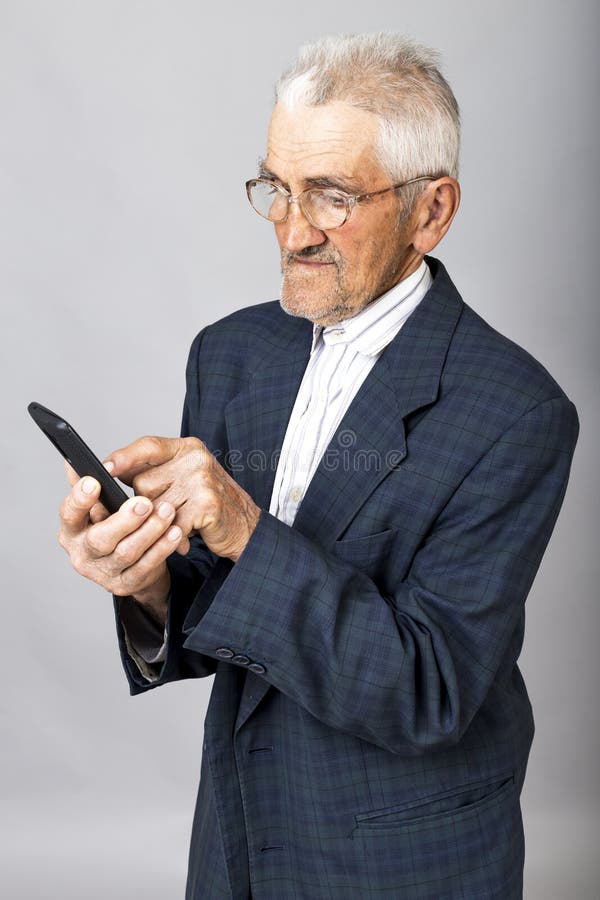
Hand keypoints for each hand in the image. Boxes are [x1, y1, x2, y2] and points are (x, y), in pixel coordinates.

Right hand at [58, 464, 181, 624]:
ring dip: (150, 531)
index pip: (68, 515)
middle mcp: (82, 555)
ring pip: (127, 552)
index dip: (80, 500)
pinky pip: (147, 565)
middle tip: (144, 502)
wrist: (130, 568)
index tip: (94, 482)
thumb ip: (87, 487)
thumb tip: (72, 464)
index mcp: (71, 531)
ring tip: (167, 511)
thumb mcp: (98, 509)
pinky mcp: (126, 585)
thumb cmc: (112, 529)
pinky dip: (162, 548)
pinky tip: (175, 532)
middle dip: (124, 519)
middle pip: (100, 539)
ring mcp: (104, 573)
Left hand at [105, 436, 260, 561]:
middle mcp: (196, 459)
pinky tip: (181, 541)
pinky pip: (172, 525)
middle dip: (146, 504)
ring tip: (174, 527)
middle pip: (144, 482)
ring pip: (155, 506)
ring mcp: (202, 481)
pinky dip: (173, 538)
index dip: (124, 457)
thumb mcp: (183, 477)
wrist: (246, 526)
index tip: (104, 468)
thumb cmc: (207, 502)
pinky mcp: (207, 505)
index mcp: (187, 448)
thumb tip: (110, 470)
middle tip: (166, 514)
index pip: (148, 446)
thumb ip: (154, 471)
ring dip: (159, 524)